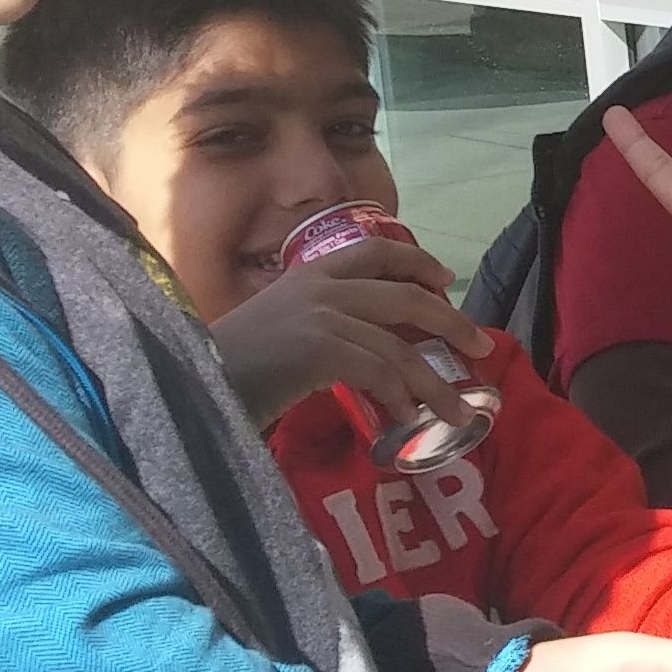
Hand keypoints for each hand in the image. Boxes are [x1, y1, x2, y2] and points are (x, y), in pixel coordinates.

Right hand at [211, 234, 491, 428]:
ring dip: (436, 383)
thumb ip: (325, 321)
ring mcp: (321, 316)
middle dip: (451, 322)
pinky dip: (401, 401)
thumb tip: (374, 343)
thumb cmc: (232, 363)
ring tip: (460, 411)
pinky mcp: (318, 350)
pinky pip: (380, 374)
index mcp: (311, 271)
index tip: (446, 279)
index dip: (419, 262)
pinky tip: (407, 421)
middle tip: (481, 347)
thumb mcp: (282, 324)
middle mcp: (321, 286)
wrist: (190, 382)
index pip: (377, 249)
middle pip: (406, 295)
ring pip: (400, 346)